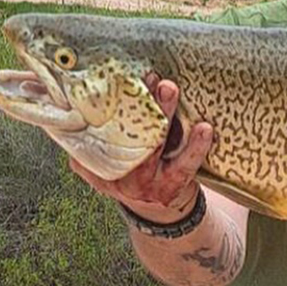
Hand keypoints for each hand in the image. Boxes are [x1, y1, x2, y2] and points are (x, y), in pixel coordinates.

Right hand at [69, 76, 213, 223]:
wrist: (157, 209)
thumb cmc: (133, 168)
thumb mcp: (106, 156)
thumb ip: (95, 135)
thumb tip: (82, 93)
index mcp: (95, 159)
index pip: (90, 128)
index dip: (96, 103)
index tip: (107, 77)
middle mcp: (115, 173)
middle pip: (124, 131)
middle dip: (135, 102)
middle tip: (148, 76)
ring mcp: (141, 182)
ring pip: (153, 144)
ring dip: (163, 114)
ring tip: (170, 89)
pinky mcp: (168, 188)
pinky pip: (184, 165)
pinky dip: (196, 146)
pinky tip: (203, 128)